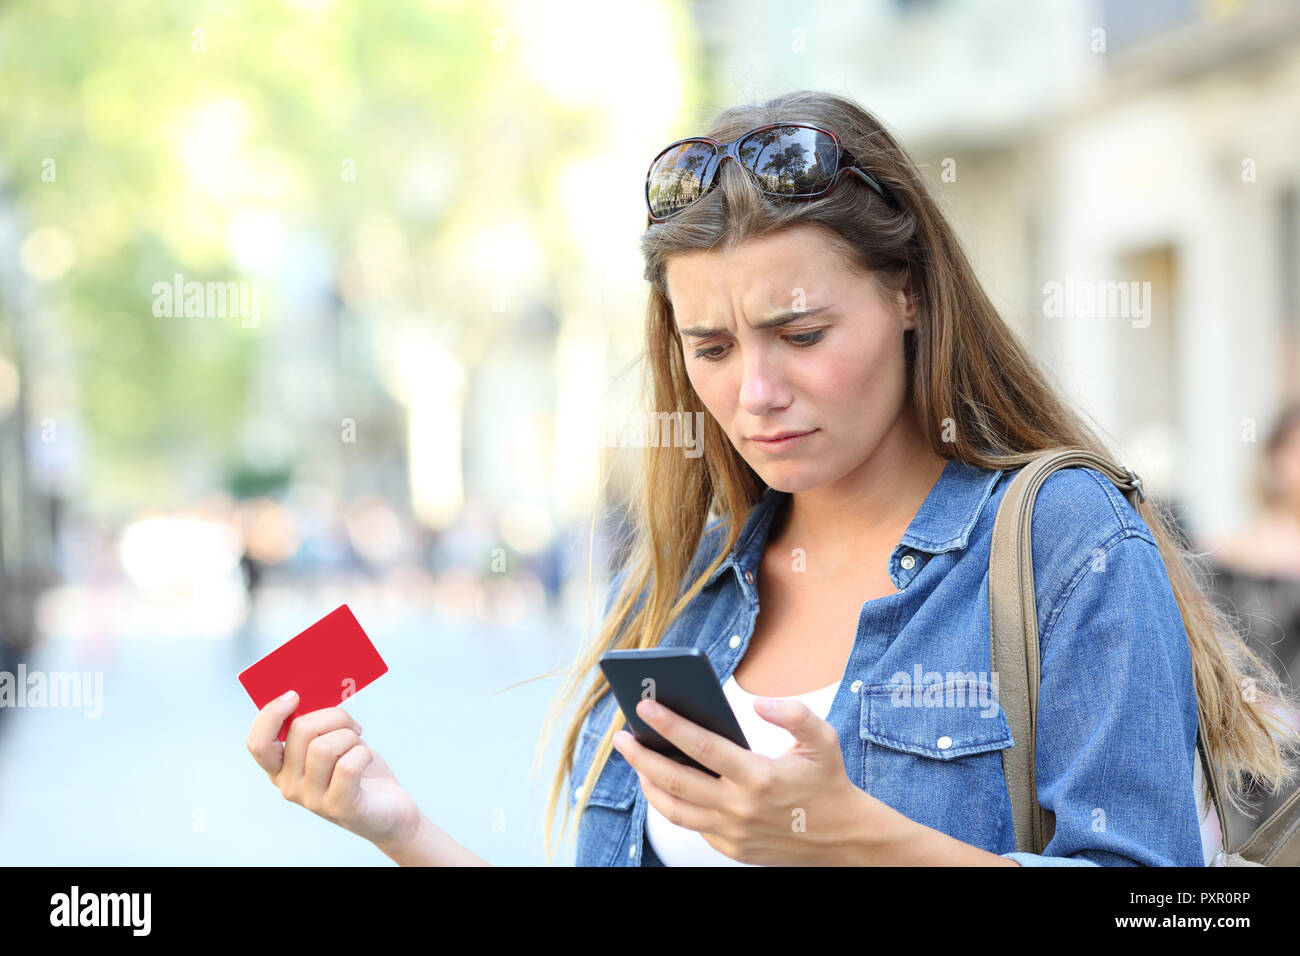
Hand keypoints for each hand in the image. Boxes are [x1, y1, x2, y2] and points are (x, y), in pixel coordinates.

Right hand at [246, 691, 421, 849]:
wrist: (388, 808)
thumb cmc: (358, 769)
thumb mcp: (331, 742)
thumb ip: (316, 725)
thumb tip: (309, 694)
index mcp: (281, 768)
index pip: (257, 743)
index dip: (271, 715)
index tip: (294, 696)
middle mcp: (289, 786)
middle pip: (301, 731)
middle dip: (334, 717)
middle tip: (351, 726)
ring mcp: (312, 800)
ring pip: (324, 747)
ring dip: (350, 737)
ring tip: (358, 746)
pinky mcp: (339, 807)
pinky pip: (347, 766)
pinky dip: (363, 754)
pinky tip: (367, 760)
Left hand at [612, 695, 911, 864]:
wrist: (844, 838)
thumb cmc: (828, 782)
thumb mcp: (823, 739)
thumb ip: (793, 713)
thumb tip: (758, 702)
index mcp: (758, 776)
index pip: (701, 746)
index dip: (669, 724)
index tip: (644, 706)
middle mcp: (740, 808)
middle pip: (676, 781)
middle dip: (641, 757)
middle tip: (622, 737)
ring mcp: (733, 833)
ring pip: (676, 811)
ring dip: (649, 785)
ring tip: (637, 761)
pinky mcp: (732, 849)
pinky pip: (695, 826)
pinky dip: (676, 804)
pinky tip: (667, 784)